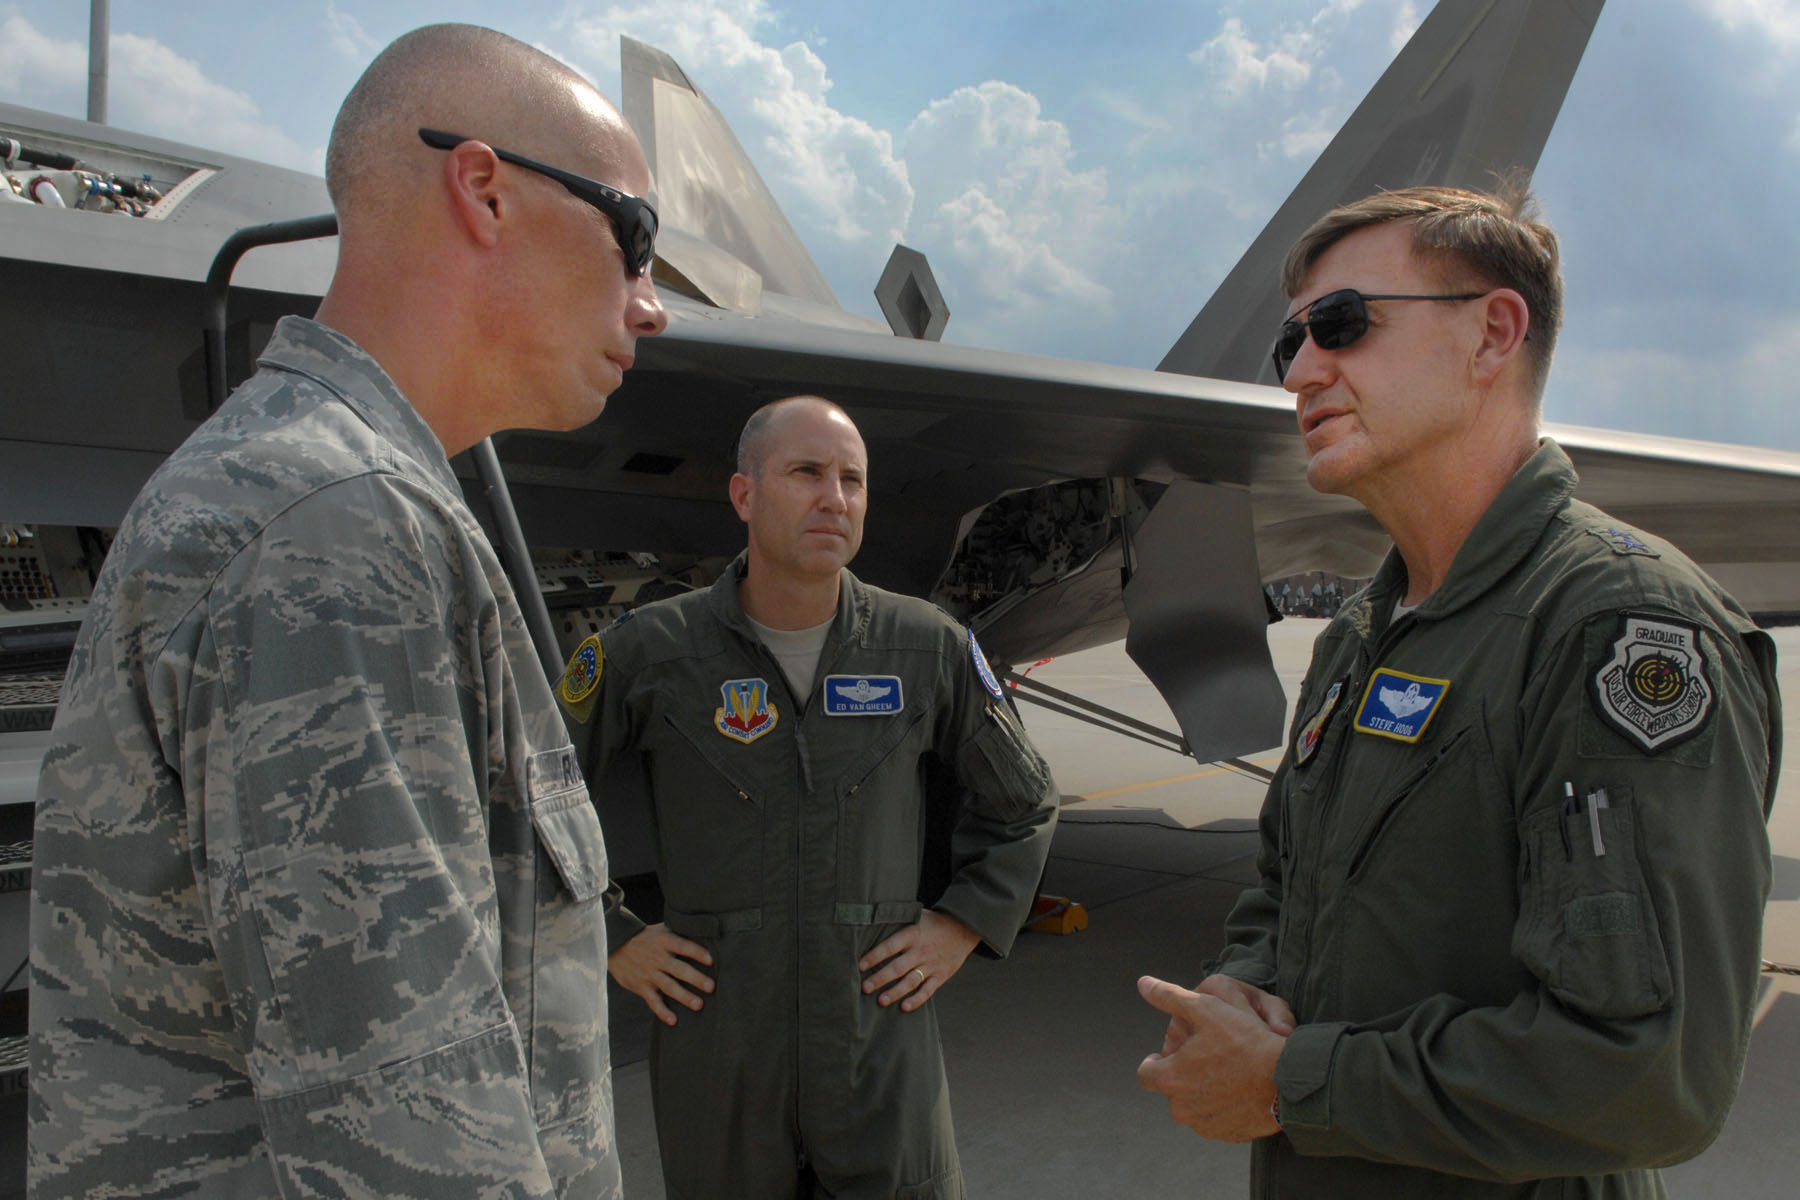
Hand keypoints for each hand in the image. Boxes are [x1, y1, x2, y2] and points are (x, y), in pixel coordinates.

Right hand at [608, 923, 714, 1026]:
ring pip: (669, 987)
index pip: (683, 946)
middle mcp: (657, 958)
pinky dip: (662, 1011)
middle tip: (711, 987)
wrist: (615, 946)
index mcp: (664, 941)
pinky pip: (653, 1001)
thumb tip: (705, 932)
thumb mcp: (661, 930)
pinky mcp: (641, 986)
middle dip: (696, 978)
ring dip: (684, 996)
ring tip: (699, 1005)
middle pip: (679, 969)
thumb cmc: (646, 938)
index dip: (697, 953)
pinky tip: (673, 1020)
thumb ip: (679, 932)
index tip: (711, 960)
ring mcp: (649, 973)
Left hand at [858, 910, 980, 1011]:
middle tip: (865, 988)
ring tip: (881, 1001)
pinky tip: (904, 1007)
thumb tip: (873, 920)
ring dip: (895, 992)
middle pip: (897, 967)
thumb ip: (898, 921)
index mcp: (912, 934)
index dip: (875, 956)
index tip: (860, 965)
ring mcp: (931, 964)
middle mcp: (921, 951)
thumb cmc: (934, 922)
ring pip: (910, 981)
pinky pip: (927, 990)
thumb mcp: (917, 915)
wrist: (964, 928)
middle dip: (880, 978)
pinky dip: (916, 1000)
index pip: (890, 947)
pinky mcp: (941, 975)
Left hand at [1136, 975, 1286, 1142]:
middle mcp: (1183, 1108)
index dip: (1156, 1062)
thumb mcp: (1206, 1008)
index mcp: (1171, 1079)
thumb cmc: (1246, 1040)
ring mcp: (1206, 1125)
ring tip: (1225, 1072)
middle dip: (1183, 1075)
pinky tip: (1239, 1089)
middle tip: (1206, 1058)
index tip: (1171, 1055)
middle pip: (1172, 1090)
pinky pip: (1216, 1120)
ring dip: (1202, 1092)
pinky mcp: (1229, 1135)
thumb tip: (1144, 983)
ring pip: (1194, 1107)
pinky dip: (1223, 1107)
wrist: (1288, 1078)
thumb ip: (1169, 997)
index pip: (1146, 1074)